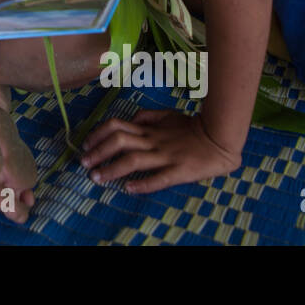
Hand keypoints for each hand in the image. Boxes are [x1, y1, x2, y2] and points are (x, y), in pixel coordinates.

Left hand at [80, 109, 240, 192]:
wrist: (220, 138)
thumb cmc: (193, 128)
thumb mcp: (168, 116)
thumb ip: (148, 116)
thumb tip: (131, 118)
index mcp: (149, 129)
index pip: (117, 126)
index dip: (98, 134)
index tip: (85, 145)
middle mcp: (153, 141)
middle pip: (119, 141)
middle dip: (98, 152)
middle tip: (84, 164)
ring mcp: (166, 156)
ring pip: (134, 160)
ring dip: (112, 169)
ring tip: (97, 178)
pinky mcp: (180, 171)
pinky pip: (160, 178)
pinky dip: (143, 184)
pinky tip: (129, 189)